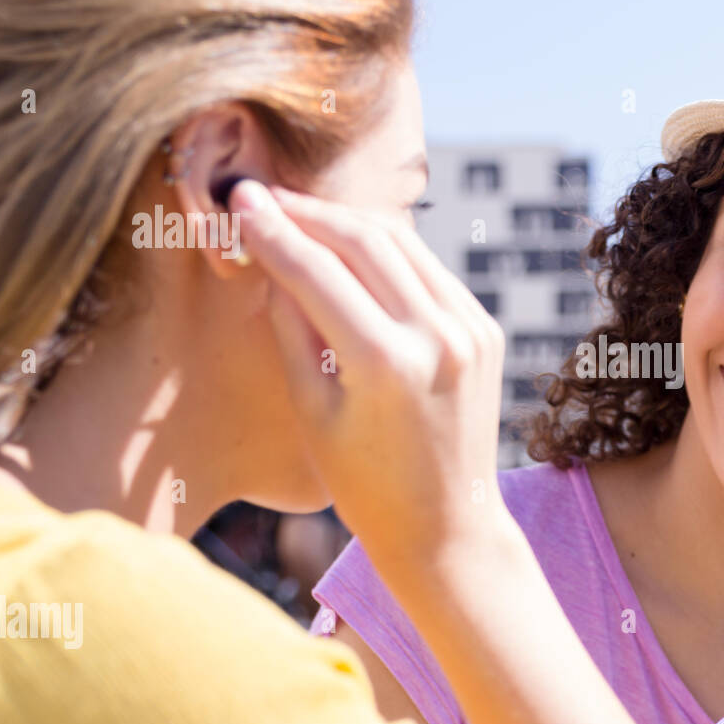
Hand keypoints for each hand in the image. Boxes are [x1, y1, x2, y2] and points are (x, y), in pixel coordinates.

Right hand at [230, 180, 506, 560]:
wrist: (448, 526)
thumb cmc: (364, 485)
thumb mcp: (311, 411)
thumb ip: (290, 327)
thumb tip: (273, 256)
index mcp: (386, 364)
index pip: (315, 272)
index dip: (271, 230)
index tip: (238, 200)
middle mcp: (438, 337)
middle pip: (364, 242)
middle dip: (309, 213)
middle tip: (264, 197)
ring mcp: (471, 330)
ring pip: (403, 245)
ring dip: (349, 222)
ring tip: (302, 213)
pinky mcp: (486, 331)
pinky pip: (430, 271)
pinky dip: (390, 251)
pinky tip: (353, 245)